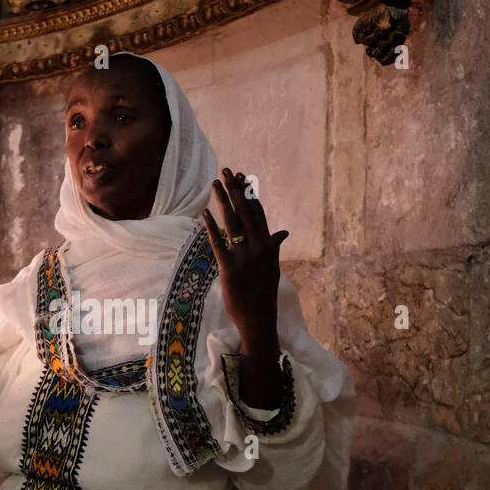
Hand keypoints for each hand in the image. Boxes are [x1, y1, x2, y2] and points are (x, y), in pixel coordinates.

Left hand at [201, 168, 287, 355]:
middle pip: (245, 213)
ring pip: (232, 223)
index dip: (250, 194)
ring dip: (223, 202)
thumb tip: (283, 233)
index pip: (258, 213)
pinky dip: (211, 227)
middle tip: (227, 171)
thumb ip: (275, 247)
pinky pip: (219, 244)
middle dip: (236, 190)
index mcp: (268, 246)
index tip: (243, 178)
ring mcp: (244, 258)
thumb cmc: (265, 294)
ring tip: (215, 184)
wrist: (259, 319)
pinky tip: (205, 213)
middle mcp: (258, 248)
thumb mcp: (273, 268)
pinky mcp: (229, 269)